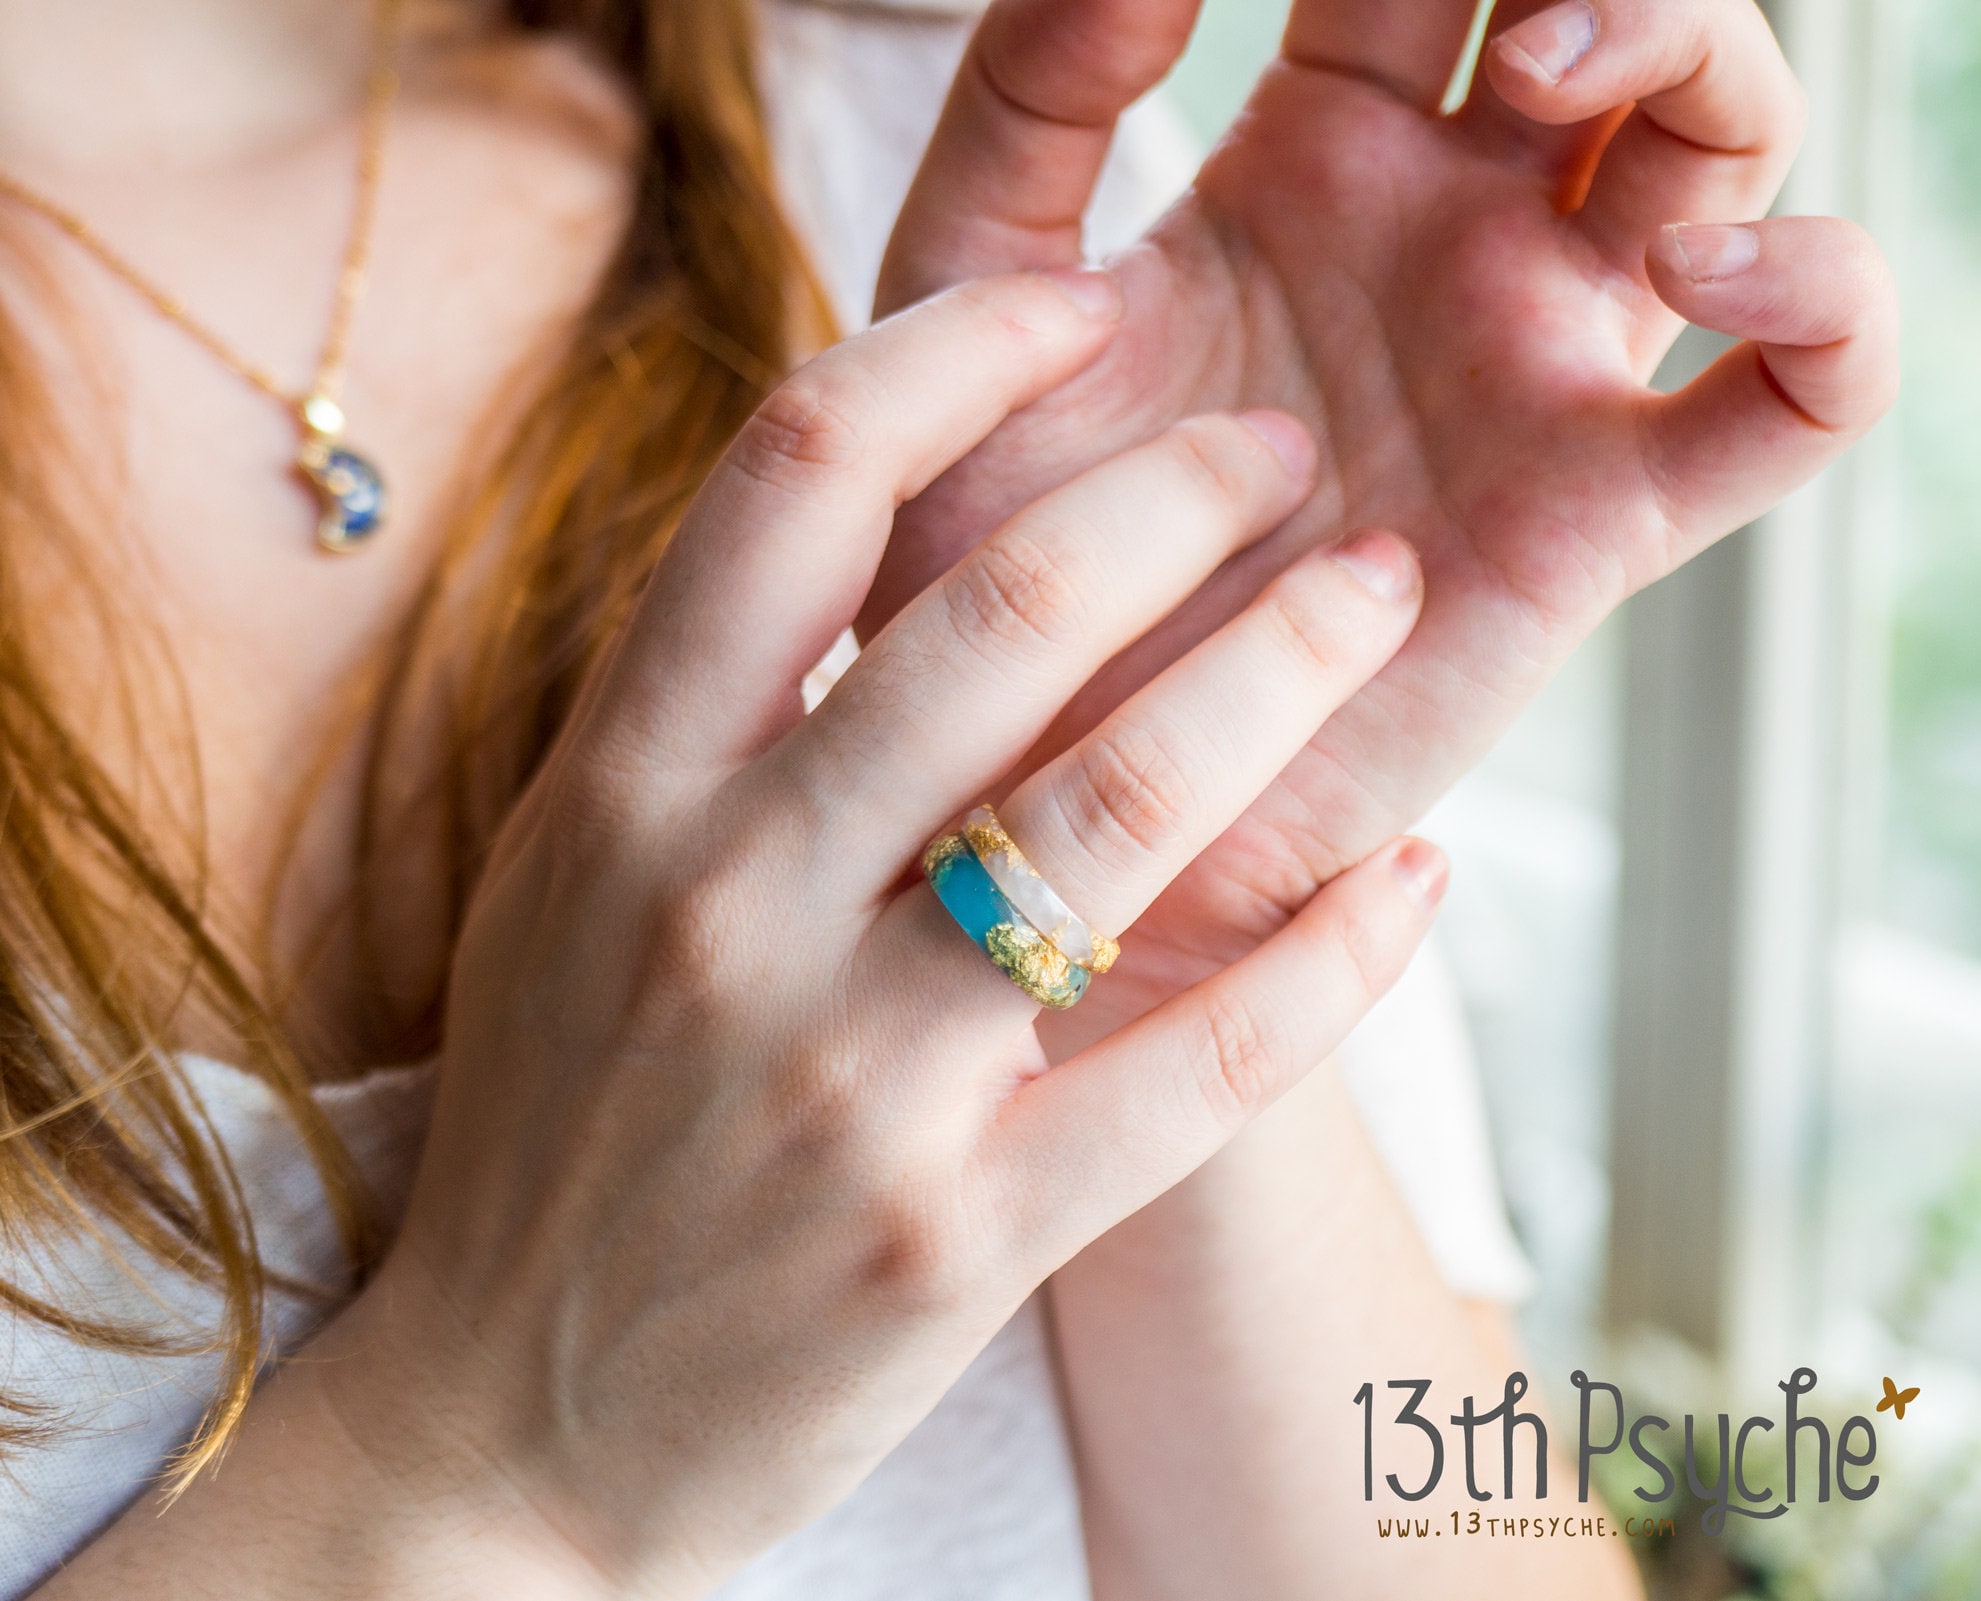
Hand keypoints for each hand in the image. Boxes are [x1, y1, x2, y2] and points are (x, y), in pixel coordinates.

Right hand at [320, 272, 1443, 1594]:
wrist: (511, 1430)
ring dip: (1291, 674)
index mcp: (620, 791)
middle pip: (1002, 613)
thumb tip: (872, 525)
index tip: (1077, 311)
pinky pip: (1202, 1058)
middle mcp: (727, 907)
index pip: (797, 480)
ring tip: (1383, 599)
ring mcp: (849, 1080)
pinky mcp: (964, 1235)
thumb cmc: (559, 1128)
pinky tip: (1417, 876)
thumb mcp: (567, 884)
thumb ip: (698, 708)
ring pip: (1128, 815)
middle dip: (1183, 495)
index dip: (960, 350)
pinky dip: (1337, 953)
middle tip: (1284, 455)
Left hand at [864, 0, 1900, 1047]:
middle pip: (1623, 20)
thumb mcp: (972, 292)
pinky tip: (1701, 268)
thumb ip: (1033, 101)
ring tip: (1542, 73)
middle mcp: (1453, 239)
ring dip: (1700, 52)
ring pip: (1730, 149)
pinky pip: (1798, 402)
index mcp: (1315, 155)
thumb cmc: (982, 538)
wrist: (1035, 775)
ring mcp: (1538, 365)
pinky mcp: (1596, 512)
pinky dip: (1826, 306)